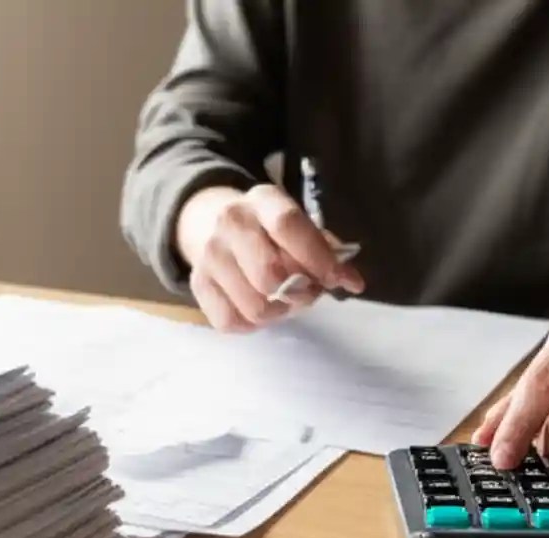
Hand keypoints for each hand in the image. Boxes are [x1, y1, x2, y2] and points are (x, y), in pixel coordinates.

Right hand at [175, 184, 363, 331]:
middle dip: (299, 294)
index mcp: (263, 201)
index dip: (317, 258)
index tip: (337, 280)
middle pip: (269, 275)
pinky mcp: (198, 283)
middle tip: (308, 294)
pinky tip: (258, 309)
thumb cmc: (268, 230)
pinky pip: (230, 322)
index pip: (289, 226)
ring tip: (283, 303)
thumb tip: (350, 282)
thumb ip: (327, 251)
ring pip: (253, 307)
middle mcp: (231, 222)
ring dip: (277, 313)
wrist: (209, 222)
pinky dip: (252, 325)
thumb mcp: (299, 226)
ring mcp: (210, 254)